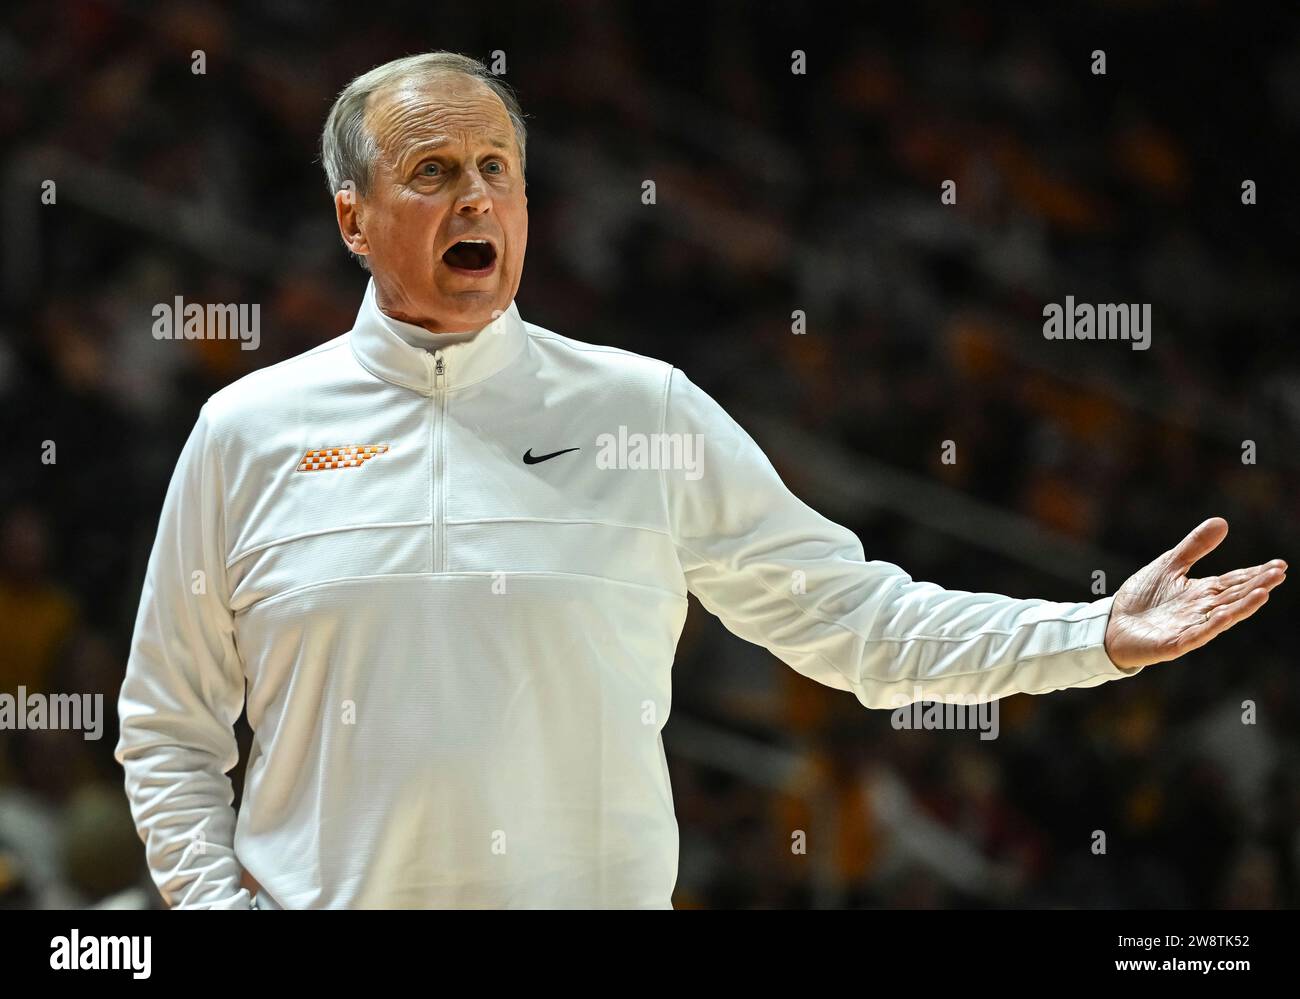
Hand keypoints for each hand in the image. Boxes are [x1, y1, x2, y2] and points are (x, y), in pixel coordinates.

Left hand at [1104, 517, 1285, 669]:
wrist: (1111, 624)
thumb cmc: (1141, 597)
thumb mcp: (1168, 565)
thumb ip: (1194, 547)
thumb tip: (1222, 522)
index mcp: (1201, 593)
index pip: (1234, 581)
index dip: (1256, 574)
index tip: (1279, 565)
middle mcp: (1201, 611)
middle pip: (1233, 596)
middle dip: (1256, 585)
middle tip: (1279, 573)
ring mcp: (1190, 627)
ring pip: (1222, 616)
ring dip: (1243, 606)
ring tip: (1263, 592)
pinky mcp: (1174, 643)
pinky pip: (1197, 634)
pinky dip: (1212, 626)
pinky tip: (1226, 615)